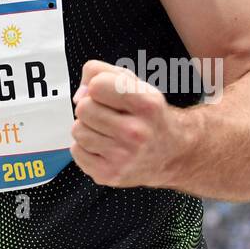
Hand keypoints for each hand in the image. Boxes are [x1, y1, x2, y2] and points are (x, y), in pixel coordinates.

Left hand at [69, 60, 184, 188]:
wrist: (173, 155)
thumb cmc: (149, 116)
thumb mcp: (135, 84)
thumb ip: (100, 73)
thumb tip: (78, 95)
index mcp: (146, 104)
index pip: (96, 85)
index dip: (98, 86)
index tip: (110, 94)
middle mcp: (136, 133)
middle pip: (83, 108)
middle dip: (91, 107)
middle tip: (110, 115)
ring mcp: (122, 157)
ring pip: (77, 130)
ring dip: (88, 128)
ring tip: (108, 132)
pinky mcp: (109, 175)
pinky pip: (76, 151)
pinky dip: (85, 147)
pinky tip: (105, 147)